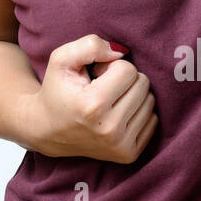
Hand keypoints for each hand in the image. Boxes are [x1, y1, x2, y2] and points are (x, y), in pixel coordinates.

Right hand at [27, 34, 157, 162]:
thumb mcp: (61, 59)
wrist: (47, 130)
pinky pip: (152, 120)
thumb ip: (90, 45)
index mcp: (93, 105)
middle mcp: (109, 129)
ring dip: (131, 94)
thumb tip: (121, 52)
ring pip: (150, 101)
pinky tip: (116, 113)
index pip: (128, 70)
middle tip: (102, 87)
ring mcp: (120, 145)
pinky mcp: (129, 154)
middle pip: (142, 84)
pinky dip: (137, 112)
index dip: (111, 66)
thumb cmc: (57, 90)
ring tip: (108, 100)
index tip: (96, 75)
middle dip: (124, 79)